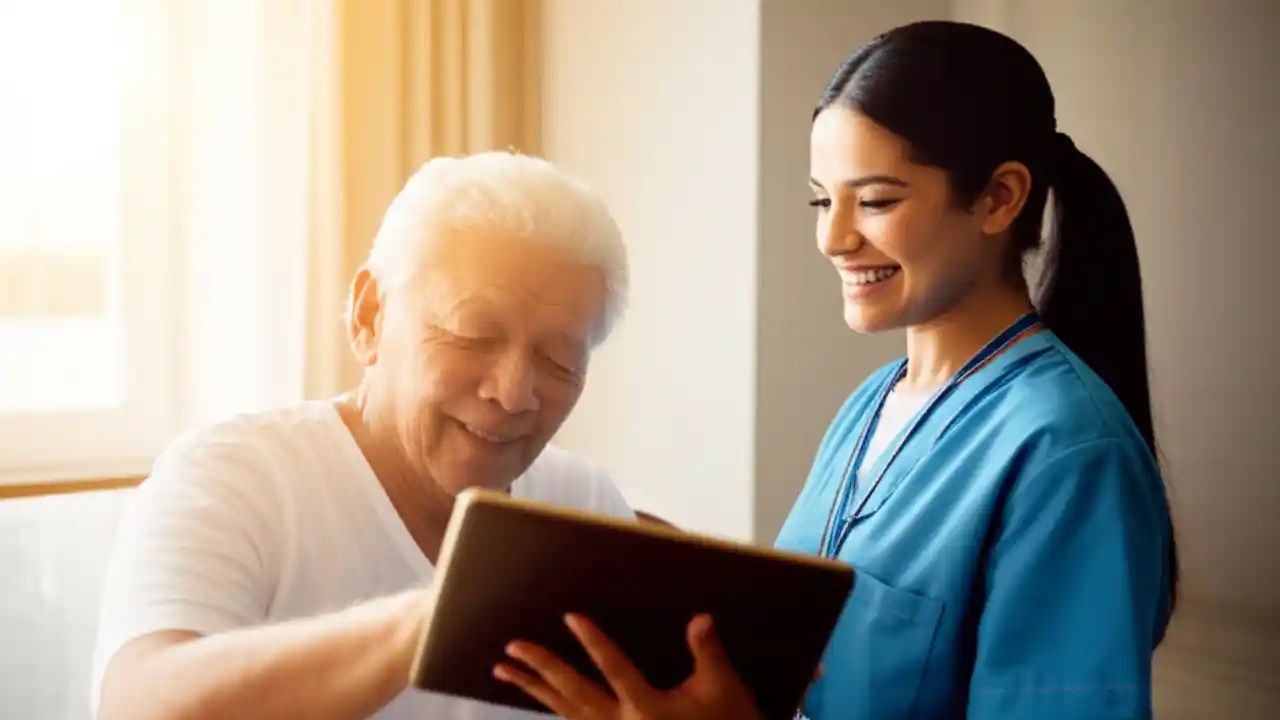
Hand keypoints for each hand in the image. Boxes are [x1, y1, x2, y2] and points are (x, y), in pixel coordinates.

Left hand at [494, 613, 762, 719]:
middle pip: (575, 694)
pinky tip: (534, 692)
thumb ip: (708, 652)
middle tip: (513, 646)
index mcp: (649, 711)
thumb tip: (701, 618)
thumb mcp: (723, 688)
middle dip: (542, 668)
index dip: (594, 643)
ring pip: (565, 711)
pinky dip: (551, 705)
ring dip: (533, 688)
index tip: (571, 617)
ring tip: (503, 669)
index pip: (615, 670)